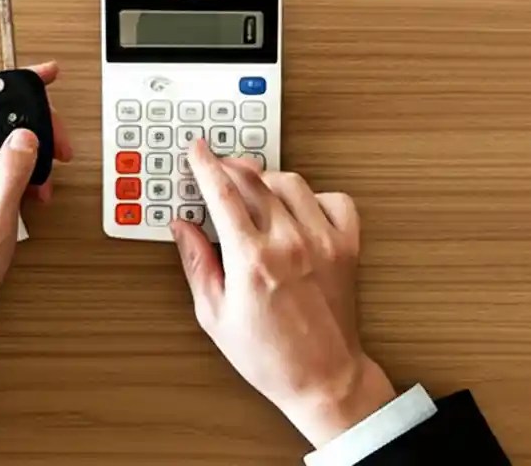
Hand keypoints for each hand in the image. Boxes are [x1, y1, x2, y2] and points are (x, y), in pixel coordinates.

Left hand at [0, 61, 72, 382]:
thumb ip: (11, 174)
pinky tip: (37, 196)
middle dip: (35, 125)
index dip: (15, 83)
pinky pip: (2, 171)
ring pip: (4, 147)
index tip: (46, 75)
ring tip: (52, 178)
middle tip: (64, 143)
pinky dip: (25, 177)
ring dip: (33, 156)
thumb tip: (27, 135)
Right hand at [171, 140, 394, 446]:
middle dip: (232, 167)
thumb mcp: (214, 314)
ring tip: (255, 194)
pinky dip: (315, 196)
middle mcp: (290, 244)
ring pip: (292, 183)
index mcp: (252, 261)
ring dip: (268, 180)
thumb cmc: (269, 356)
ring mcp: (323, 242)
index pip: (223, 193)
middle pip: (255, 180)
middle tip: (219, 169)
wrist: (322, 378)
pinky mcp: (347, 248)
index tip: (198, 151)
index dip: (206, 165)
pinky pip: (335, 200)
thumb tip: (183, 227)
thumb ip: (197, 263)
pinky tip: (299, 209)